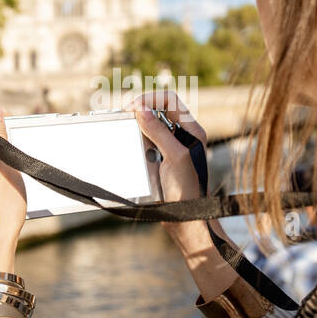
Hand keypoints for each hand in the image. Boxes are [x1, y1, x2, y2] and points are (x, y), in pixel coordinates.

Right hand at [124, 91, 212, 253]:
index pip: (170, 99)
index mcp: (191, 130)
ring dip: (137, 129)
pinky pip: (145, 143)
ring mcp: (171, 147)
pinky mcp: (160, 159)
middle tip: (125, 119)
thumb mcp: (174, 156)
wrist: (184, 218)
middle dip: (140, 112)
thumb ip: (158, 131)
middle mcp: (182, 135)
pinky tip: (133, 151)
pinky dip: (137, 144)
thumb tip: (141, 110)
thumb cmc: (186, 190)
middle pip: (158, 110)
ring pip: (149, 126)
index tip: (133, 109)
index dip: (150, 99)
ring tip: (128, 134)